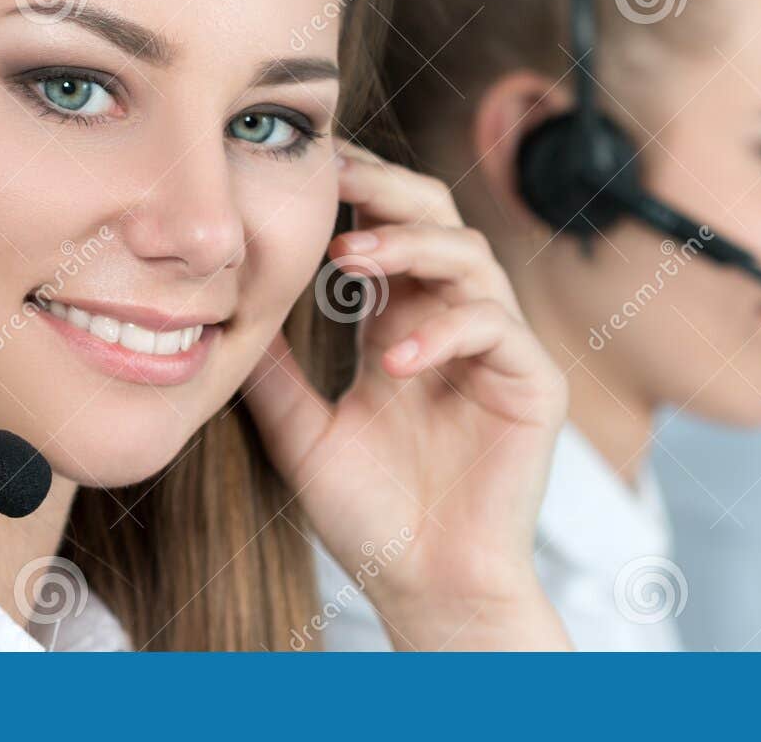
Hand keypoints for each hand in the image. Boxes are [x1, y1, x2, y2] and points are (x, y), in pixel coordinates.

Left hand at [244, 142, 569, 649]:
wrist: (425, 590)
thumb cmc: (372, 520)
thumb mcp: (303, 432)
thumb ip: (277, 372)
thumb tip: (227, 312)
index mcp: (406, 325)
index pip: (392, 232)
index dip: (357, 195)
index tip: (306, 170)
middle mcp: (454, 326)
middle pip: (439, 220)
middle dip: (388, 192)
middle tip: (335, 178)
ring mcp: (499, 351)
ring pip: (470, 257)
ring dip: (409, 246)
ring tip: (348, 258)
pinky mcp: (533, 384)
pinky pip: (496, 328)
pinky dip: (444, 331)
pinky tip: (393, 361)